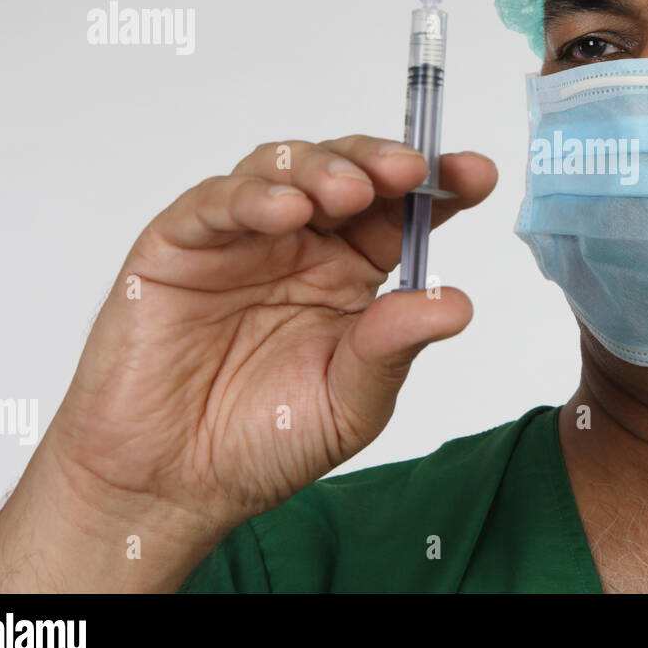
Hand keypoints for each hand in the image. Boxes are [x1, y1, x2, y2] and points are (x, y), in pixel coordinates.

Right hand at [47, 136, 495, 534]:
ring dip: (322, 168)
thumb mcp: (350, 403)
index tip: (476, 174)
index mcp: (352, 274)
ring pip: (283, 169)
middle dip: (382, 162)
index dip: (441, 186)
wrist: (171, 486)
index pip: (402, 213)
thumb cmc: (263, 442)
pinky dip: (250, 196)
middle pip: (348, 173)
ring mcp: (242, 239)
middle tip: (410, 170)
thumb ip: (393, 348)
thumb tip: (456, 303)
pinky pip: (215, 203)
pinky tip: (284, 211)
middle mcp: (302, 245)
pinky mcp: (179, 245)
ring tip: (350, 191)